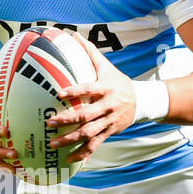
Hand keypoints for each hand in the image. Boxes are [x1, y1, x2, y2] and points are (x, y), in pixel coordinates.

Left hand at [46, 40, 135, 162]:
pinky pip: (95, 145)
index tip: (59, 93)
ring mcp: (109, 121)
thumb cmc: (118, 81)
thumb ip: (89, 52)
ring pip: (89, 133)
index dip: (75, 92)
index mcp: (106, 88)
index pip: (89, 89)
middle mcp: (108, 106)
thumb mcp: (107, 67)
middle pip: (87, 115)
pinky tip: (68, 159)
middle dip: (67, 120)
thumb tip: (73, 34)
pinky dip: (82, 154)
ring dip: (70, 140)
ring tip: (53, 144)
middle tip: (49, 123)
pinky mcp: (110, 132)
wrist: (142, 101)